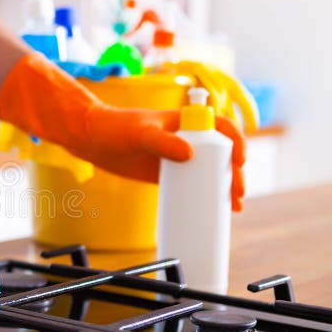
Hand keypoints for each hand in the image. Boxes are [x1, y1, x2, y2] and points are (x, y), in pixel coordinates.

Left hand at [0, 53, 245, 210]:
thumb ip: (162, 142)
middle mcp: (187, 138)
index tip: (240, 161)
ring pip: (209, 172)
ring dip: (225, 187)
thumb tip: (190, 155)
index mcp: (186, 122)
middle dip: (235, 173)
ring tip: (234, 207)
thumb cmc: (116, 128)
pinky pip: (190, 185)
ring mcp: (177, 157)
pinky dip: (204, 196)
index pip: (222, 128)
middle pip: (221, 155)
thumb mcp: (140, 133)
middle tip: (237, 194)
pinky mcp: (164, 174)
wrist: (91, 139)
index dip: (236, 142)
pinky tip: (215, 209)